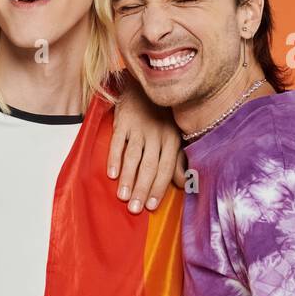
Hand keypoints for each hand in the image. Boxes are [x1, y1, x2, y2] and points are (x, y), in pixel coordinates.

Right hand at [106, 77, 185, 211]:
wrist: (145, 87)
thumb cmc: (161, 116)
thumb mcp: (174, 135)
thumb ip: (178, 160)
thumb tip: (183, 184)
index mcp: (172, 139)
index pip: (165, 169)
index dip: (158, 188)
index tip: (151, 206)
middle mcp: (157, 135)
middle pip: (149, 166)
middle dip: (142, 189)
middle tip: (134, 209)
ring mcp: (139, 128)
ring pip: (134, 157)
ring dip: (128, 178)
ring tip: (122, 197)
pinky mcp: (123, 122)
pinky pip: (118, 143)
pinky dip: (114, 158)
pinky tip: (112, 174)